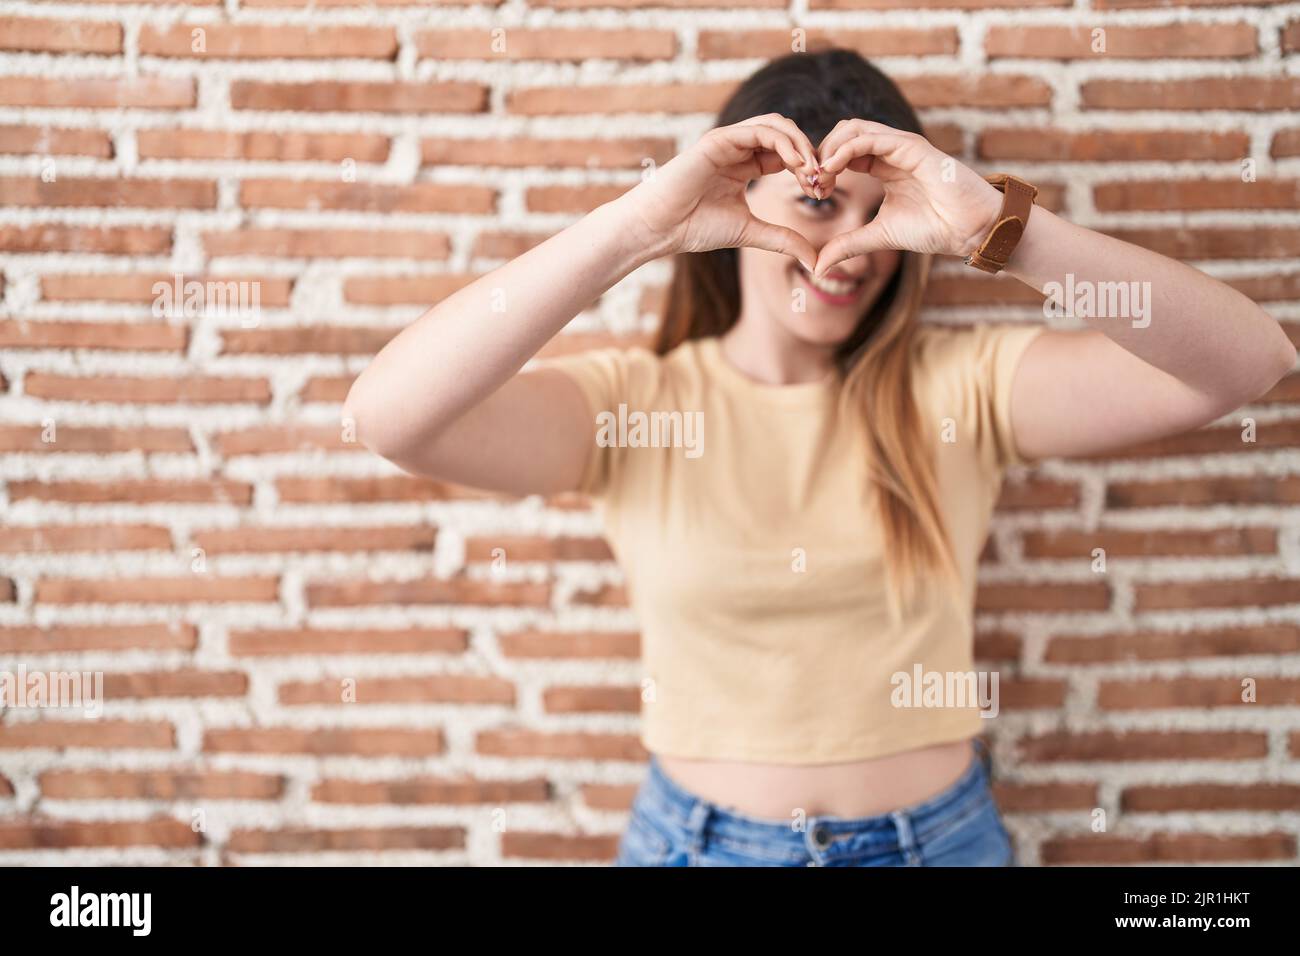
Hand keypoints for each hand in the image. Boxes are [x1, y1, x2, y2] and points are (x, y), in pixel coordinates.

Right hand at [621, 114, 822, 272]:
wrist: (660, 227)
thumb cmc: (695, 228)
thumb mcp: (751, 232)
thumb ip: (783, 239)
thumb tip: (815, 260)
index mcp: (745, 166)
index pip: (786, 155)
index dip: (808, 169)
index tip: (821, 193)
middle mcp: (738, 149)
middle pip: (786, 135)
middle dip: (809, 154)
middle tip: (822, 180)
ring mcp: (729, 141)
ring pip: (776, 126)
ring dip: (800, 145)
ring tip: (812, 170)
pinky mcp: (720, 139)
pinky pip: (760, 130)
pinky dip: (783, 142)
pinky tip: (795, 163)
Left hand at [810, 119, 1003, 277]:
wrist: (970, 229)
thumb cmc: (934, 228)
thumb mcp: (879, 236)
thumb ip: (847, 245)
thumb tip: (817, 267)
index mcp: (883, 166)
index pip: (842, 152)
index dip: (823, 168)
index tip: (813, 193)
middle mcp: (891, 150)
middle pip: (843, 133)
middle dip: (821, 155)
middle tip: (812, 184)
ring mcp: (901, 145)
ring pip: (853, 129)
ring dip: (829, 150)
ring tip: (819, 178)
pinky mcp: (911, 147)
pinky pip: (870, 137)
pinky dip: (845, 150)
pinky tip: (832, 170)